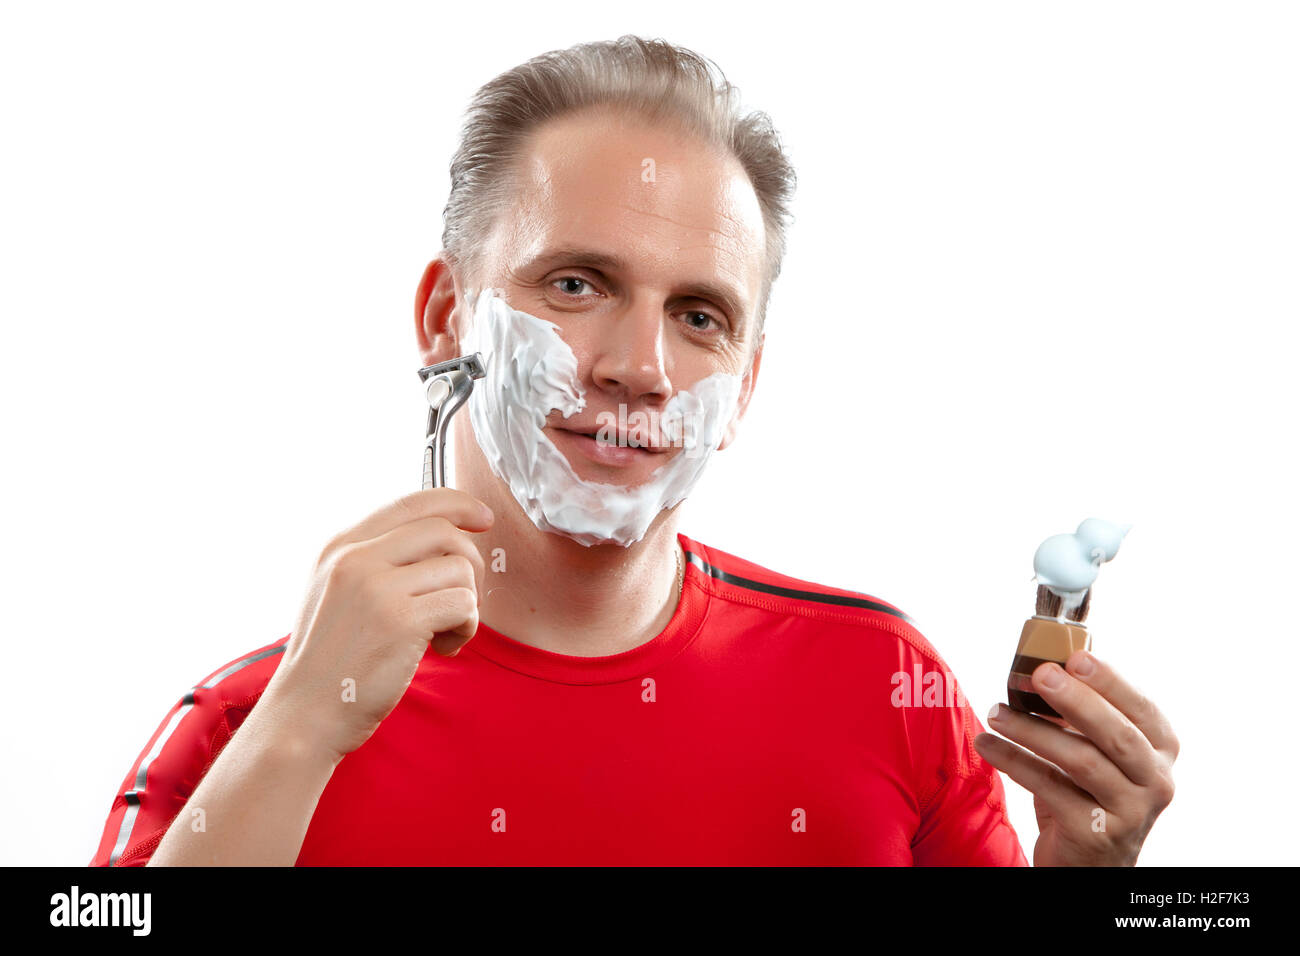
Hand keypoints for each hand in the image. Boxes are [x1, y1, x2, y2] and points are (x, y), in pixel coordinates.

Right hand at [261, 487, 493, 761]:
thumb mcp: (338, 591)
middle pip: (444, 530)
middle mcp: (355, 557)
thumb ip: (378, 560)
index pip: (413, 501)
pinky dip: (466, 627)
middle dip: (470, 563)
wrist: (304, 714)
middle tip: (460, 601)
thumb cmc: (331, 660)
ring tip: (442, 634)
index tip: (484, 519)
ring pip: (460, 569)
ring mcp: (376, 586)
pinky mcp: (400, 620)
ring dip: (467, 603)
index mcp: (341, 545)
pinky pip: (464, 604)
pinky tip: (442, 648)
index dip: (458, 503)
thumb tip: (447, 537)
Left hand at [974, 650, 1177, 865]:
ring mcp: (1130, 811)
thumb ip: (1082, 717)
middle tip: (1039, 674)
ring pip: (1082, 761)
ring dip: (1032, 730)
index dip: (1111, 681)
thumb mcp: (1096, 753)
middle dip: (1076, 700)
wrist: (1089, 863)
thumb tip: (1040, 667)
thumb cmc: (1088, 793)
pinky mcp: (1097, 835)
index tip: (1076, 657)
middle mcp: (1156, 781)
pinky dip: (1014, 762)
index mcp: (1160, 751)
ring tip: (996, 712)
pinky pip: (1049, 788)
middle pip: (1117, 734)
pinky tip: (987, 744)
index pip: (1143, 709)